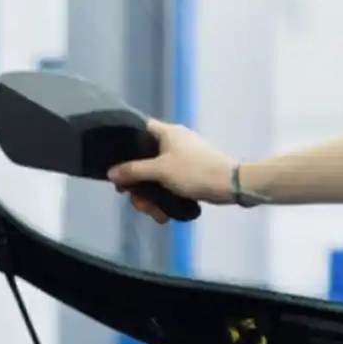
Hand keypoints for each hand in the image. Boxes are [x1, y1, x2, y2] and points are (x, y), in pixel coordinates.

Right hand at [106, 119, 235, 223]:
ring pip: (156, 176)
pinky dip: (165, 197)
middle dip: (138, 185)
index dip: (123, 144)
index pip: (137, 129)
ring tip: (155, 214)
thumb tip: (111, 173)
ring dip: (152, 197)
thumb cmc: (195, 172)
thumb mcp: (161, 171)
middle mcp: (174, 141)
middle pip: (143, 160)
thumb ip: (134, 171)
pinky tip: (164, 214)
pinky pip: (169, 183)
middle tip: (137, 201)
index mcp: (167, 132)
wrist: (231, 185)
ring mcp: (183, 158)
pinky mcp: (190, 173)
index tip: (116, 165)